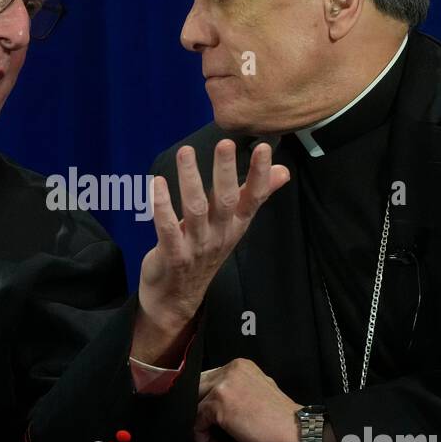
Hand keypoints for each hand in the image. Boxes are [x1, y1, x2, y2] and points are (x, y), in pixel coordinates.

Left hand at [137, 140, 288, 336]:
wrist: (177, 298)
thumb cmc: (204, 253)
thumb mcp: (233, 226)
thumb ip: (254, 196)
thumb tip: (283, 171)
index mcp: (236, 225)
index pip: (254, 198)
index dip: (260, 174)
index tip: (264, 147)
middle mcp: (220, 235)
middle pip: (226, 201)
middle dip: (226, 171)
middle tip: (225, 143)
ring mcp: (197, 246)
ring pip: (195, 209)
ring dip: (190, 179)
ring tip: (186, 152)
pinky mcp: (173, 256)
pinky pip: (168, 228)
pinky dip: (162, 206)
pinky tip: (157, 183)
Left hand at [195, 358, 300, 441]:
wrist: (298, 431)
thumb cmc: (279, 419)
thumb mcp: (255, 392)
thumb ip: (234, 390)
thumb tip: (211, 404)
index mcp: (240, 366)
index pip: (208, 379)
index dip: (204, 401)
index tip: (210, 421)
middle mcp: (230, 370)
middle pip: (196, 389)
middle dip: (198, 414)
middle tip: (208, 433)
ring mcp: (223, 386)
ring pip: (194, 406)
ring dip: (201, 430)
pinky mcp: (219, 405)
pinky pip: (197, 422)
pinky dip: (203, 440)